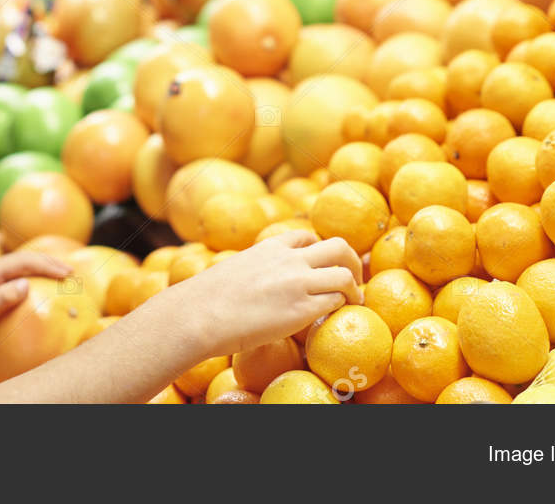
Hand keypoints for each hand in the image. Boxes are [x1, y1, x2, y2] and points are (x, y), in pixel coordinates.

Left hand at [0, 251, 71, 366]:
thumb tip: (25, 284)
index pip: (22, 262)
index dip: (46, 265)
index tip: (67, 274)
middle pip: (22, 260)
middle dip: (48, 263)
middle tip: (71, 272)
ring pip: (19, 267)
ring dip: (41, 269)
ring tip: (61, 275)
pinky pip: (14, 278)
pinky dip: (31, 278)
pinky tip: (39, 288)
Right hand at [168, 232, 362, 358]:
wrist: (199, 315)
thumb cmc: (205, 300)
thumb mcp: (232, 271)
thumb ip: (251, 272)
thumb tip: (250, 288)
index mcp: (270, 247)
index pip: (308, 237)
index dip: (321, 251)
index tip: (324, 265)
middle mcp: (290, 260)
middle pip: (339, 247)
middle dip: (353, 261)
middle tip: (354, 279)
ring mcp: (298, 283)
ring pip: (345, 274)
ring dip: (355, 288)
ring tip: (355, 301)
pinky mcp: (301, 310)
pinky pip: (336, 301)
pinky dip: (342, 307)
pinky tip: (338, 317)